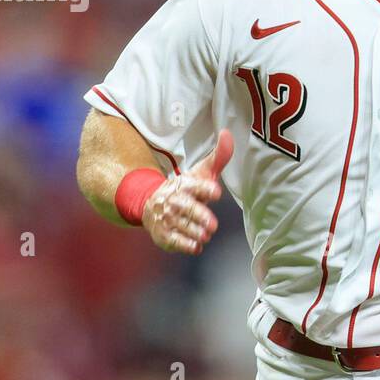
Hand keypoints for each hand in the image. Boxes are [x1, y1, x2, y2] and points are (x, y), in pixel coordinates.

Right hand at [142, 129, 233, 254]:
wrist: (151, 204)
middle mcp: (174, 201)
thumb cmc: (185, 188)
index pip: (195, 185)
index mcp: (185, 184)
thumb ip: (218, 157)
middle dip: (200, 216)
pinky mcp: (164, 234)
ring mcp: (168, 218)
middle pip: (187, 209)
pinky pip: (175, 242)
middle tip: (212, 225)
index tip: (215, 192)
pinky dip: (186, 245)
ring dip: (195, 232)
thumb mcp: (201, 172)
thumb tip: (228, 134)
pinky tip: (196, 246)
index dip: (205, 189)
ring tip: (205, 235)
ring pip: (182, 227)